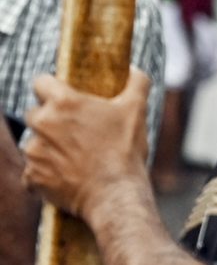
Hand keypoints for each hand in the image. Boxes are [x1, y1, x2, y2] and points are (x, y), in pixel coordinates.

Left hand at [25, 68, 152, 221]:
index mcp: (63, 103)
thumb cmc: (125, 150)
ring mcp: (34, 151)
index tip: (64, 97)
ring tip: (76, 156)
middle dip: (51, 119)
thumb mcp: (137, 109)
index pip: (40, 82)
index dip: (52, 87)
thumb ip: (136, 82)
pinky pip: (33, 170)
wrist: (115, 194)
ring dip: (49, 146)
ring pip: (35, 142)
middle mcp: (42, 123)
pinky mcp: (31, 176)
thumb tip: (135, 70)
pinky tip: (68, 175)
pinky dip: (46, 172)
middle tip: (76, 131)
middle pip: (35, 113)